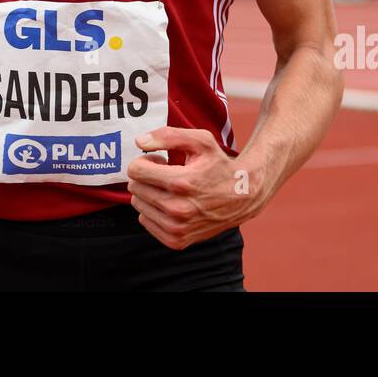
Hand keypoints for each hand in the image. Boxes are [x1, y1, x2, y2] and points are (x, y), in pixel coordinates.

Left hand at [126, 127, 258, 250]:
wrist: (243, 196)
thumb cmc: (219, 164)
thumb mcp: (201, 140)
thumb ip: (167, 136)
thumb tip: (139, 142)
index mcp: (182, 182)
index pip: (135, 171)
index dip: (145, 161)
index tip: (160, 160)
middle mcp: (178, 209)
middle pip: (135, 187)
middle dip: (146, 176)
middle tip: (166, 172)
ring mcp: (177, 228)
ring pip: (138, 204)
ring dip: (149, 193)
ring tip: (170, 188)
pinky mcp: (177, 240)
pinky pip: (145, 221)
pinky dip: (153, 210)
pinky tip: (171, 202)